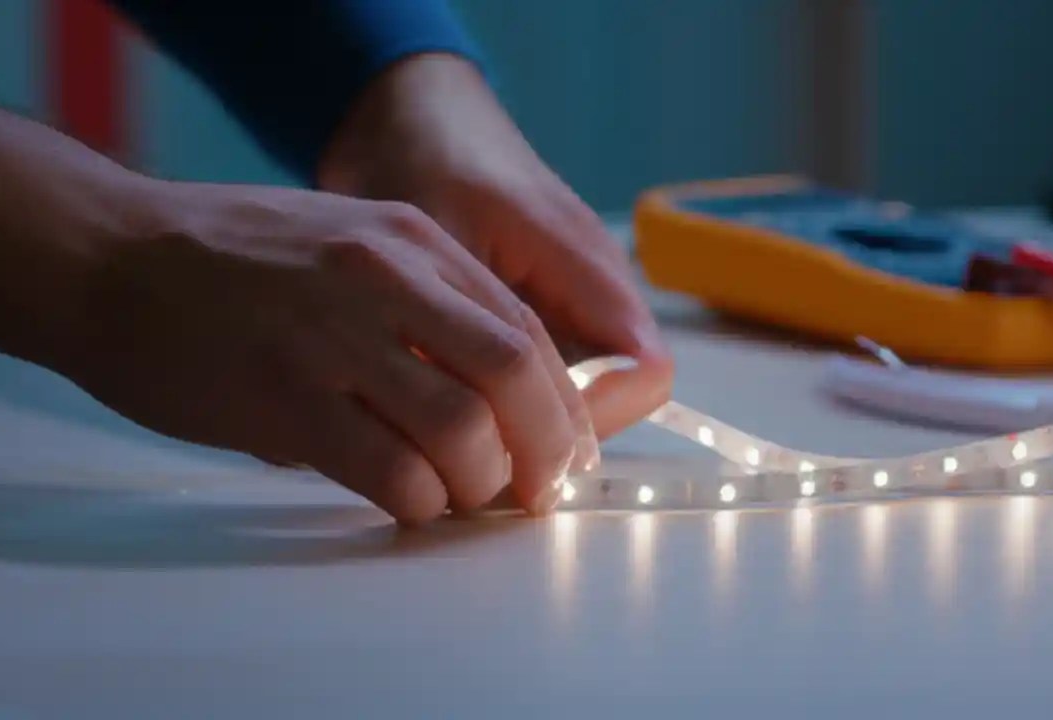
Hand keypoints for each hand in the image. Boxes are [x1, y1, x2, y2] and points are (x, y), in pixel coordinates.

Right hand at [67, 180, 597, 522]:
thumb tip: (490, 393)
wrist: (107, 254)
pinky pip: (388, 470)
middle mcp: (384, 279)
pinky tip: (405, 503)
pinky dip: (417, 502)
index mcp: (409, 239)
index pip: (523, 329)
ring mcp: (334, 337)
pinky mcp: (285, 397)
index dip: (560, 401)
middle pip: (512, 375)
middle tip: (537, 490)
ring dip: (477, 482)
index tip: (566, 448)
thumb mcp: (344, 244)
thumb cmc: (226, 260)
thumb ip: (419, 302)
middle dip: (545, 447)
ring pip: (460, 429)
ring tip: (459, 496)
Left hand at [318, 54, 673, 438]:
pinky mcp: (536, 308)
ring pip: (580, 391)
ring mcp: (568, 299)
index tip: (529, 451)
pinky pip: (546, 373)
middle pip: (616, 394)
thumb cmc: (424, 157)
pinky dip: (507, 402)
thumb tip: (460, 417)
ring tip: (464, 446)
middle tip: (481, 466)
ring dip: (531, 425)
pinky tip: (452, 410)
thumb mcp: (432, 235)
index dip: (599, 421)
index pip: (642, 372)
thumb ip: (455, 319)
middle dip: (558, 439)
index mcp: (585, 263)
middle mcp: (591, 288)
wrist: (409, 114)